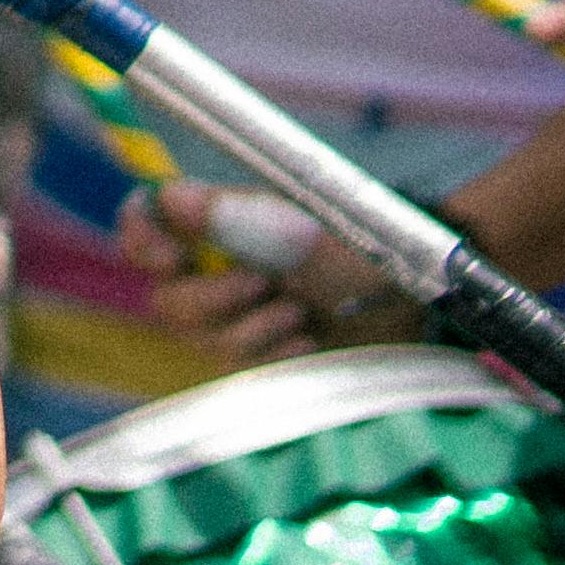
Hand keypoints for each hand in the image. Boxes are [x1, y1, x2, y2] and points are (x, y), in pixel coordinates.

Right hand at [141, 185, 391, 357]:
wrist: (422, 307)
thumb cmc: (370, 252)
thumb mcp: (309, 231)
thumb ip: (240, 217)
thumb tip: (173, 197)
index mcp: (223, 222)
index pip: (150, 219)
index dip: (142, 236)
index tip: (171, 256)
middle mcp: (221, 266)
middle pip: (165, 292)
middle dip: (209, 298)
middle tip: (260, 286)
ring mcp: (238, 314)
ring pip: (198, 335)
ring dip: (247, 329)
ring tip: (299, 316)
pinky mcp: (259, 355)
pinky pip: (233, 366)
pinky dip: (268, 355)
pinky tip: (305, 345)